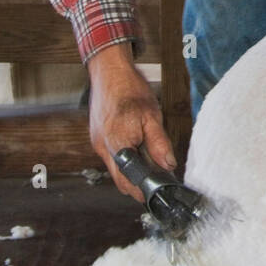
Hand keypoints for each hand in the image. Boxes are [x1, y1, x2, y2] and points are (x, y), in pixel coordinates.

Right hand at [87, 42, 176, 200]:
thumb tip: (169, 166)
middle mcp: (103, 148)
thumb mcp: (152, 116)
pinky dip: (124, 158)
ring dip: (131, 170)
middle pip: (121, 179)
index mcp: (117, 145)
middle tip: (157, 181)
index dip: (144, 191)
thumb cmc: (129, 89)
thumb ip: (159, 144)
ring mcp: (97, 143)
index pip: (129, 182)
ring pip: (116, 168)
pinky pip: (111, 156)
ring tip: (149, 160)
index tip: (157, 193)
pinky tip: (136, 147)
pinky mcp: (96, 137)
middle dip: (138, 184)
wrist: (109, 71)